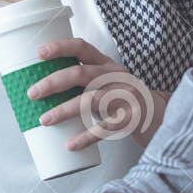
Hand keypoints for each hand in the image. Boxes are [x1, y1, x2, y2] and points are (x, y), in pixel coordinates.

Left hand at [32, 38, 168, 149]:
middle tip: (32, 94)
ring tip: (44, 120)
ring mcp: (124, 97)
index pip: (82, 47)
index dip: (60, 47)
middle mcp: (115, 76)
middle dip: (52, 83)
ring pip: (90, 100)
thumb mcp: (106, 81)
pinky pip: (104, 128)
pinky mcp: (130, 119)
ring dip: (63, 110)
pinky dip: (85, 137)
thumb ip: (82, 81)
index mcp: (106, 64)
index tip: (39, 53)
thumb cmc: (122, 98)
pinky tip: (69, 145)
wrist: (159, 117)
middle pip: (80, 73)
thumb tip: (40, 89)